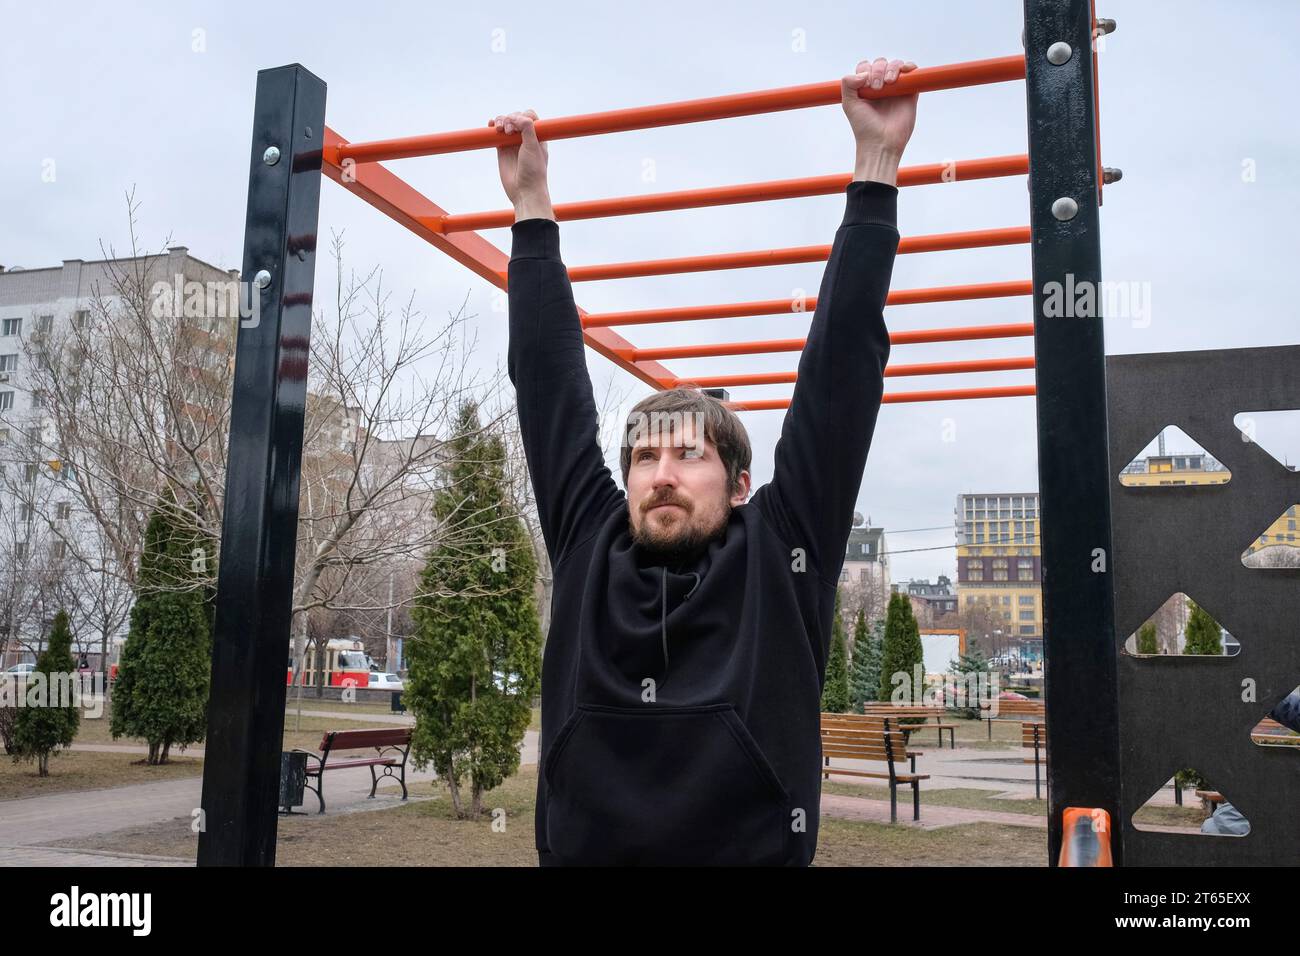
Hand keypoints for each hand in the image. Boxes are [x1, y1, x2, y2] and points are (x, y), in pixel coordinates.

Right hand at [492, 109, 554, 220]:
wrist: (524, 191)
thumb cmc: (533, 171)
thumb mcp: (533, 147)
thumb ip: (527, 128)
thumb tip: (515, 116)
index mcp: (537, 136)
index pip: (529, 116)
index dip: (522, 116)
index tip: (518, 125)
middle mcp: (525, 137)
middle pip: (515, 117)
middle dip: (510, 119)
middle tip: (509, 131)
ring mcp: (513, 143)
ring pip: (505, 124)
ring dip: (500, 121)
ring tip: (499, 129)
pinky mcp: (502, 150)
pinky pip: (496, 135)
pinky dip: (492, 128)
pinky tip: (490, 125)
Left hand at [841, 58, 918, 184]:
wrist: (881, 142)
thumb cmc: (864, 127)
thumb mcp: (849, 104)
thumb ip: (848, 84)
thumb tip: (864, 73)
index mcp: (865, 88)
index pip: (866, 67)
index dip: (866, 70)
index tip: (865, 86)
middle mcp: (881, 86)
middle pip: (881, 63)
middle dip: (878, 70)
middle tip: (876, 88)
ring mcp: (896, 88)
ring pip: (896, 65)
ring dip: (892, 68)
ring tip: (889, 83)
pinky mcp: (910, 92)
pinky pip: (912, 72)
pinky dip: (909, 67)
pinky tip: (905, 72)